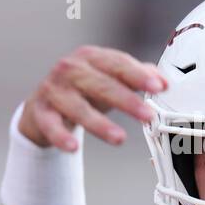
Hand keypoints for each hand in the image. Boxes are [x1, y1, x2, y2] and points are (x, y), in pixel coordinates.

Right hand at [18, 45, 167, 150]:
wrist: (42, 104)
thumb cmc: (82, 89)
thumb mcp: (109, 79)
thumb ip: (137, 77)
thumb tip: (164, 81)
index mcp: (91, 57)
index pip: (118, 63)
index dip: (138, 75)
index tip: (158, 88)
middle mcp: (70, 69)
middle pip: (100, 84)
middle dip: (126, 101)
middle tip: (148, 116)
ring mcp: (53, 89)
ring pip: (78, 107)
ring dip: (99, 124)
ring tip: (119, 139)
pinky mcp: (40, 111)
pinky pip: (51, 125)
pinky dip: (61, 137)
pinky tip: (73, 148)